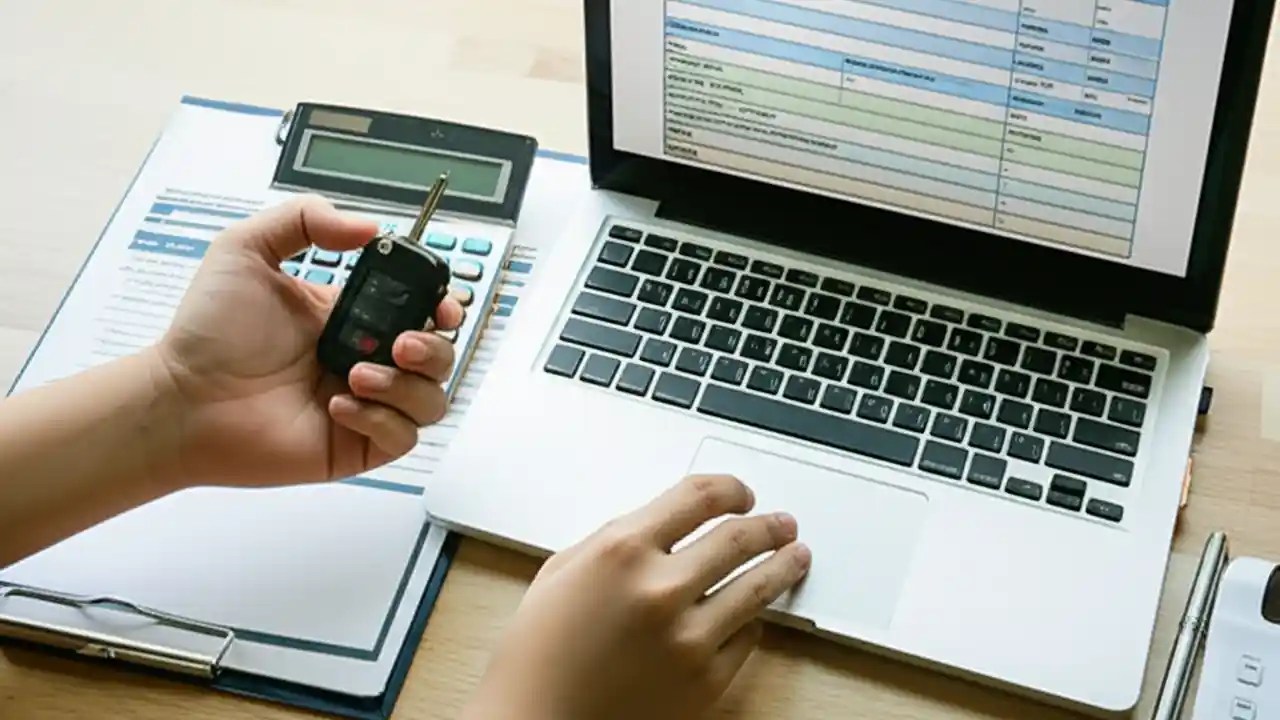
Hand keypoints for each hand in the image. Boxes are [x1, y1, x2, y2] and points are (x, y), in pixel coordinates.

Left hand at [152, 194, 463, 489]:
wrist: (182, 398)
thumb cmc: (206, 333)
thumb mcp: (247, 249)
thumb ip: (304, 219)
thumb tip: (368, 225)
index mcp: (351, 317)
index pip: (420, 310)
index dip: (441, 305)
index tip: (439, 302)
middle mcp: (364, 360)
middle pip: (439, 356)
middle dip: (434, 347)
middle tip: (401, 343)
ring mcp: (364, 406)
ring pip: (431, 400)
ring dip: (407, 385)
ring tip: (357, 375)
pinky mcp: (354, 445)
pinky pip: (401, 437)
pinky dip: (381, 419)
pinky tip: (338, 406)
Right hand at [461, 475, 810, 719]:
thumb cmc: (538, 653)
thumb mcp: (564, 570)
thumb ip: (618, 540)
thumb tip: (667, 524)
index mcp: (622, 550)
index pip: (701, 496)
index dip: (731, 489)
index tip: (741, 494)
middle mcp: (662, 588)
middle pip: (739, 537)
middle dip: (768, 525)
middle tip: (781, 523)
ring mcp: (689, 637)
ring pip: (757, 587)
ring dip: (783, 565)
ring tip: (796, 556)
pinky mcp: (706, 681)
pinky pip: (747, 638)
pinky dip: (752, 621)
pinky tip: (754, 613)